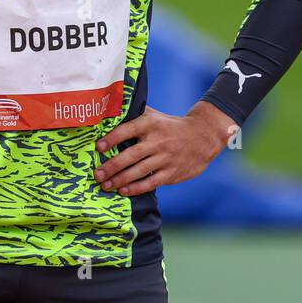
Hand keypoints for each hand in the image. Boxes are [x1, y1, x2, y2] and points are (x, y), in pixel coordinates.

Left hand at [93, 103, 236, 196]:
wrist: (203, 136)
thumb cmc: (171, 126)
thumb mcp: (155, 115)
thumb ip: (134, 114)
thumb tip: (108, 112)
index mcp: (151, 124)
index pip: (128, 130)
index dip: (112, 138)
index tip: (99, 147)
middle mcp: (158, 141)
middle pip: (131, 155)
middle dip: (111, 166)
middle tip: (97, 174)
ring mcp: (166, 158)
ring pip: (139, 171)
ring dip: (120, 180)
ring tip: (105, 185)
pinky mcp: (172, 173)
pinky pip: (151, 182)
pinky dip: (136, 188)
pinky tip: (124, 191)